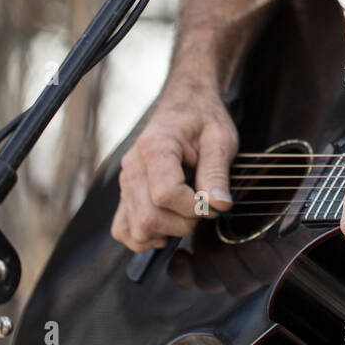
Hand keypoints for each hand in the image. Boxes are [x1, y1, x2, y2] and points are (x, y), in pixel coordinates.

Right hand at [110, 76, 236, 251]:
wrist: (186, 105)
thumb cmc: (204, 119)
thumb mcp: (220, 139)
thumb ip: (217, 173)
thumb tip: (219, 206)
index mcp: (155, 147)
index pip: (165, 194)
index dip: (194, 207)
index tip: (214, 201)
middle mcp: (132, 167)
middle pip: (149, 218)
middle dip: (184, 224)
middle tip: (204, 208)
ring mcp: (125, 182)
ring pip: (135, 229)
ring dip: (166, 232)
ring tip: (187, 215)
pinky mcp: (126, 194)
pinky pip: (123, 229)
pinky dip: (144, 238)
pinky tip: (167, 229)